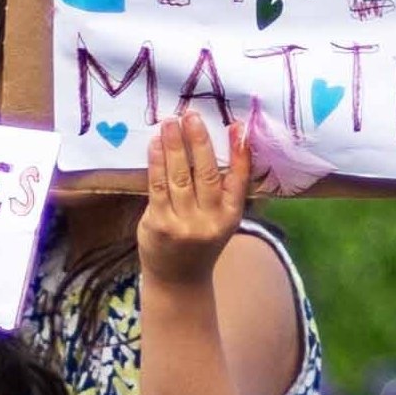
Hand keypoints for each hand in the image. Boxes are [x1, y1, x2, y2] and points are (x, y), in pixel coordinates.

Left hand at [137, 114, 249, 288]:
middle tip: (191, 115)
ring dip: (175, 146)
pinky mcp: (160, 225)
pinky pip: (158, 187)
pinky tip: (156, 144)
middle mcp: (211, 221)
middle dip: (199, 141)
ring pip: (180, 177)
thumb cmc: (199, 241)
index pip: (239, 180)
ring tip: (170, 122)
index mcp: (231, 217)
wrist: (178, 279)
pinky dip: (157, 162)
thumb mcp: (220, 219)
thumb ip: (222, 189)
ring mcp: (184, 224)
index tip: (236, 126)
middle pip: (206, 174)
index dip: (239, 152)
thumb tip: (220, 144)